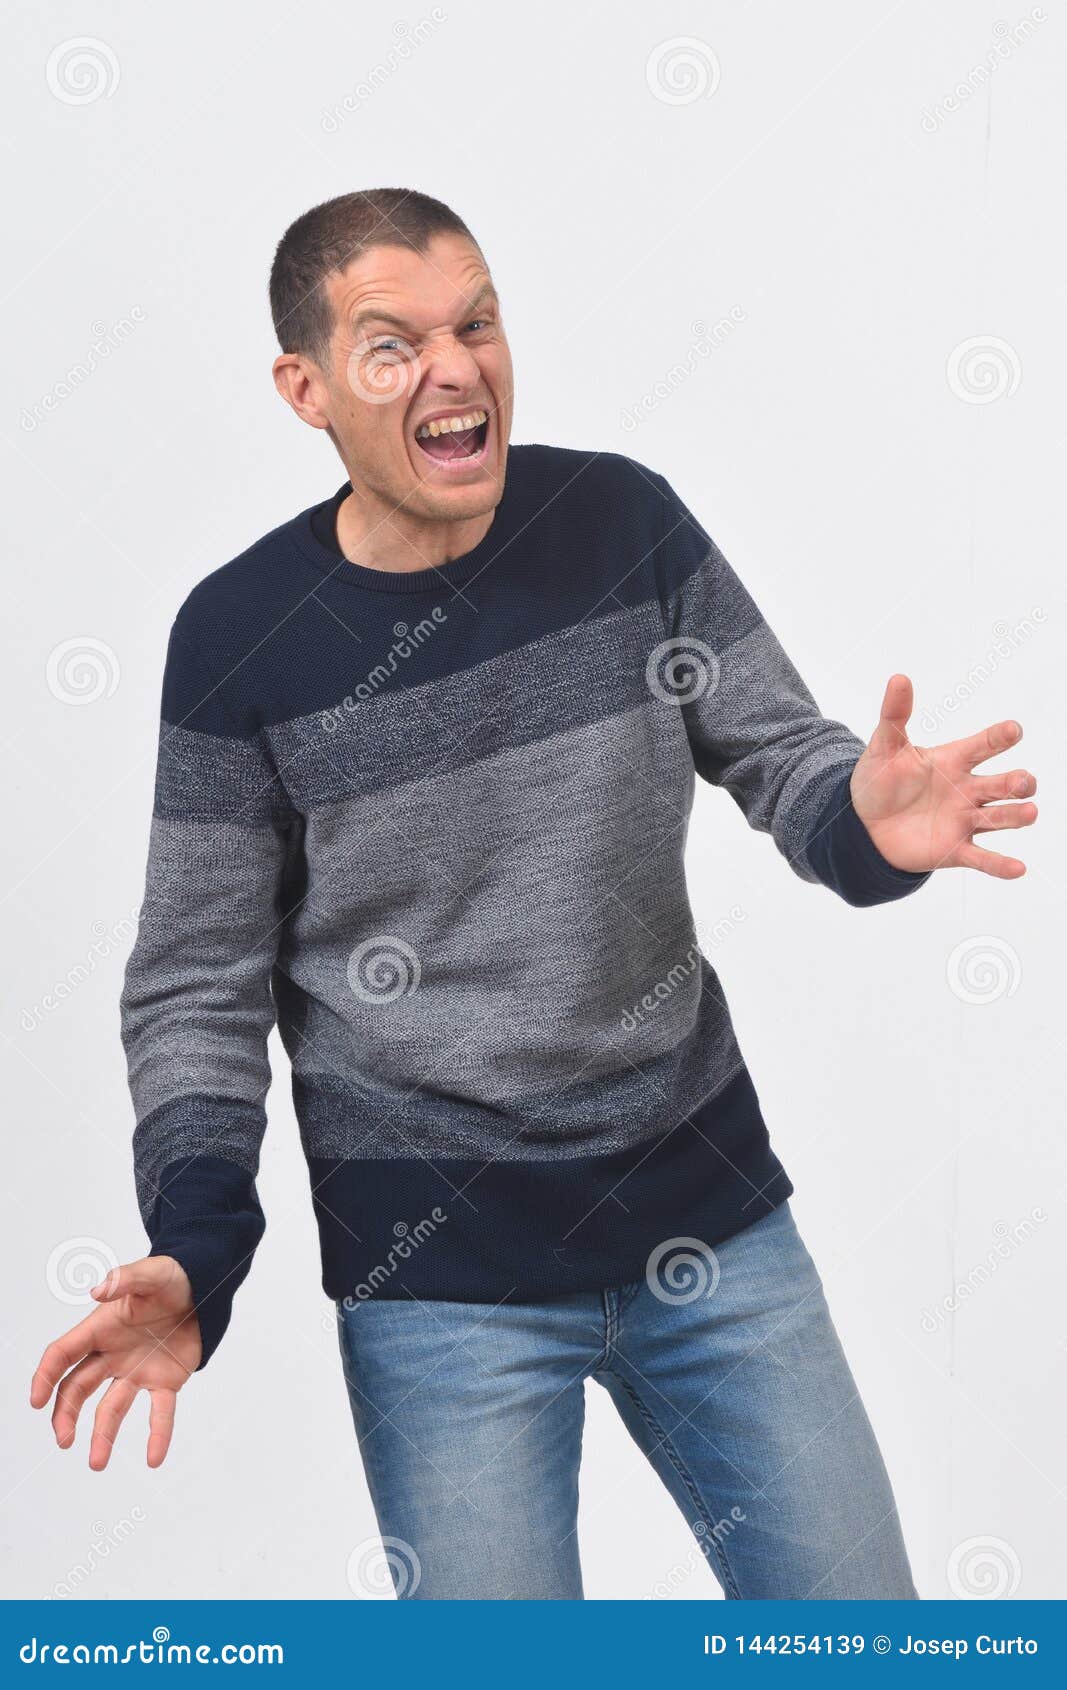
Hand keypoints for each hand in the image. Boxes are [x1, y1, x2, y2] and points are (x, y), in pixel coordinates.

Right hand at [30, 1255, 200, 1469]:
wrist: (204, 1287)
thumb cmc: (172, 1278)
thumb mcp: (151, 1273)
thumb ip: (125, 1279)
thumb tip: (98, 1290)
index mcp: (101, 1328)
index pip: (63, 1354)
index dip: (45, 1376)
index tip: (35, 1401)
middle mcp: (113, 1354)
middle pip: (78, 1389)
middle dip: (65, 1414)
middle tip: (63, 1440)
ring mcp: (137, 1371)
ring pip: (112, 1408)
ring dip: (103, 1436)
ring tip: (96, 1463)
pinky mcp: (165, 1381)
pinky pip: (160, 1413)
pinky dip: (157, 1435)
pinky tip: (154, 1458)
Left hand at [850, 675, 1036, 877]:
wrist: (863, 826)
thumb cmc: (880, 782)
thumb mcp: (884, 747)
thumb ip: (894, 715)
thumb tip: (899, 678)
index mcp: (953, 761)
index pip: (983, 745)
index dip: (999, 738)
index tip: (1014, 730)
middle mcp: (967, 790)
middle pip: (1001, 784)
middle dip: (1017, 782)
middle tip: (1024, 781)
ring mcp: (964, 820)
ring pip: (999, 818)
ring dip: (1016, 816)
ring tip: (1030, 812)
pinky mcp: (955, 850)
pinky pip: (982, 858)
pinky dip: (1000, 865)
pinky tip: (1019, 869)